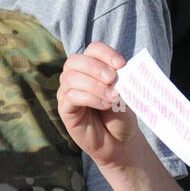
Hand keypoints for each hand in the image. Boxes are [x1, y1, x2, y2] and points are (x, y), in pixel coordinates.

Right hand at [57, 43, 154, 171]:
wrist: (119, 141)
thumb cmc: (121, 114)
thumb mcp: (125, 94)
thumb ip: (119, 81)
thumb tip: (115, 73)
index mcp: (92, 67)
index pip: (93, 49)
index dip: (106, 54)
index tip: (122, 65)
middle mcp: (76, 76)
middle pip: (75, 60)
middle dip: (96, 67)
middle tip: (113, 79)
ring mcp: (67, 92)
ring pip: (71, 78)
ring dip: (94, 86)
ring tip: (112, 98)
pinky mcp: (64, 109)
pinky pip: (70, 97)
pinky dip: (89, 98)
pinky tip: (104, 105)